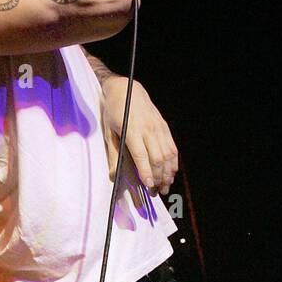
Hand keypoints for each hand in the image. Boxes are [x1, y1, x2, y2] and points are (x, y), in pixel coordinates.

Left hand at [101, 77, 178, 194]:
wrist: (127, 89)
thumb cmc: (114, 112)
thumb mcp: (108, 132)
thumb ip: (113, 154)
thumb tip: (113, 176)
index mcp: (131, 131)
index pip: (141, 155)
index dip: (146, 172)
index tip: (148, 186)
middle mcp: (148, 129)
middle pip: (158, 158)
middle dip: (159, 178)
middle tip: (156, 192)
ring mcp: (158, 128)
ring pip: (168, 155)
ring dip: (168, 173)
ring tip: (165, 186)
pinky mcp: (165, 127)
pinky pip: (173, 148)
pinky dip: (173, 162)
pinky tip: (171, 173)